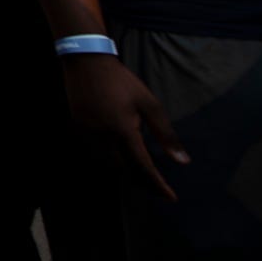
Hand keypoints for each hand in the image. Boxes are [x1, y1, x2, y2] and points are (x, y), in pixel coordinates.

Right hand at [63, 53, 188, 200]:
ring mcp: (88, 135)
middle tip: (159, 188)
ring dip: (127, 171)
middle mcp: (103, 138)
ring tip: (142, 174)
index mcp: (123, 131)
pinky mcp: (78, 131)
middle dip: (143, 181)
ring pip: (109, 164)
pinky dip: (111, 159)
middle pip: (125, 171)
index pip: (143, 167)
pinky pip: (96, 153)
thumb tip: (183, 161)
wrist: (87, 63)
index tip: (171, 197)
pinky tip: (120, 156)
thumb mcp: (149, 104)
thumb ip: (165, 134)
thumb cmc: (122, 82)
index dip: (158, 185)